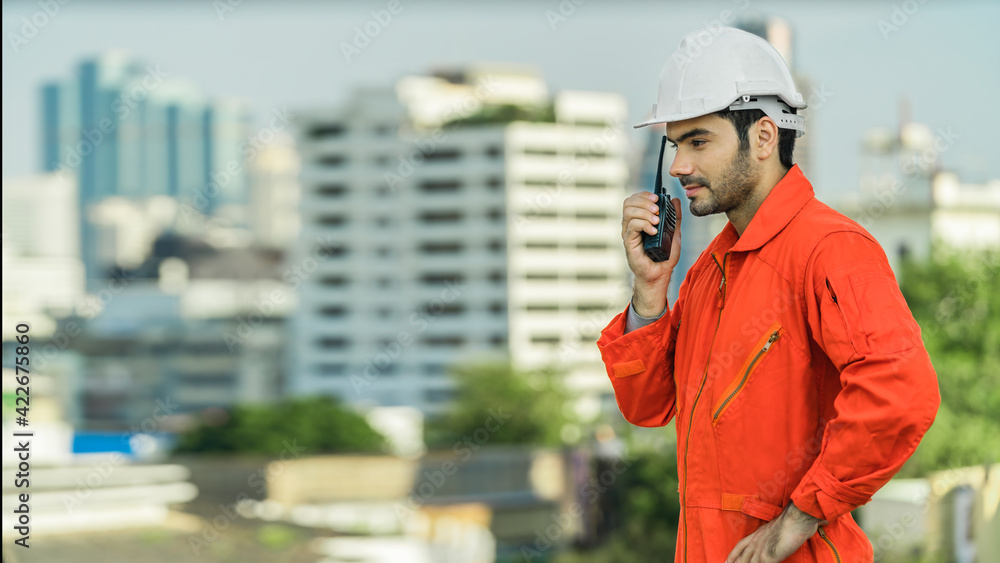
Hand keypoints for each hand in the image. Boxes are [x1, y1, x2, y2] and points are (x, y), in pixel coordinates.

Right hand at [621, 192, 681, 315]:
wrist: (660, 274)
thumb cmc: (665, 256)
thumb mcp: (674, 233)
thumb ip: (675, 217)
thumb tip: (675, 200)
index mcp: (639, 220)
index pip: (635, 199)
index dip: (644, 195)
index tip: (657, 199)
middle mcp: (631, 225)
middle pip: (629, 203)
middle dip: (644, 201)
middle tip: (657, 209)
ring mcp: (628, 233)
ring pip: (629, 212)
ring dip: (645, 213)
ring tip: (657, 221)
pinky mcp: (628, 242)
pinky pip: (632, 226)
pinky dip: (644, 224)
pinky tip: (653, 231)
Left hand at [725, 503, 825, 562]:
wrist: (796, 519)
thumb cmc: (791, 523)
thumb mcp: (775, 529)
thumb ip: (770, 537)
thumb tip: (772, 542)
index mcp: (756, 534)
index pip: (740, 546)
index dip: (732, 555)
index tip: (726, 561)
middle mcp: (756, 542)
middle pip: (741, 558)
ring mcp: (761, 550)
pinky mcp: (769, 556)